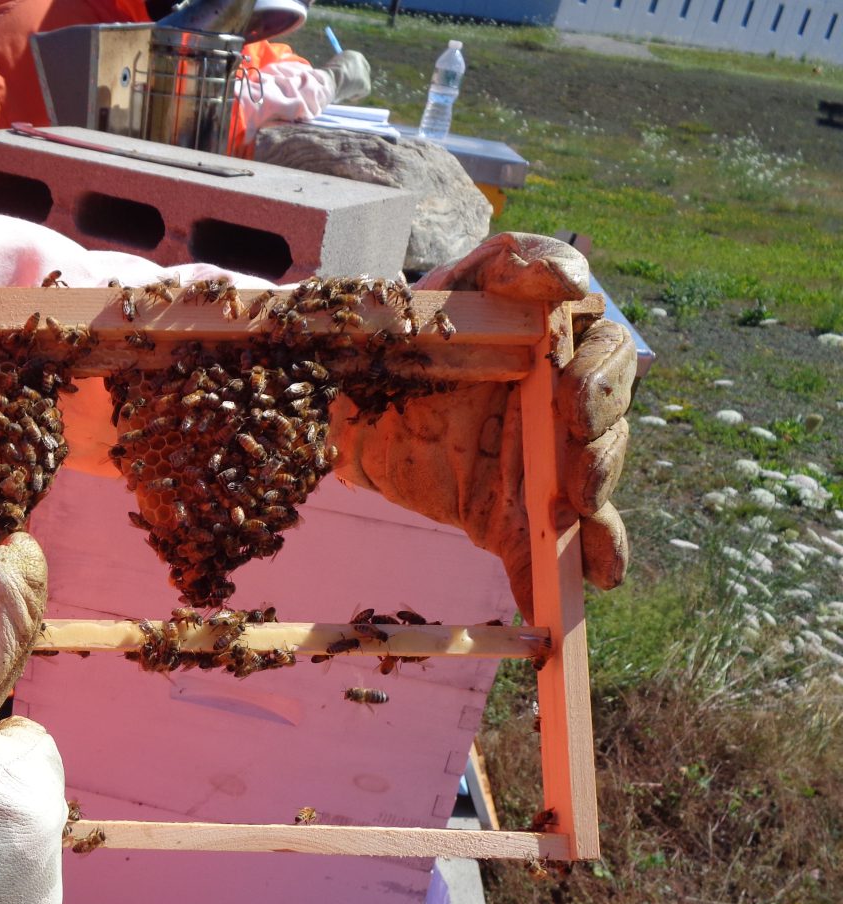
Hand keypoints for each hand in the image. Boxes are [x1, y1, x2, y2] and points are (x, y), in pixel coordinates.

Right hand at [323, 49, 371, 103]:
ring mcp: (364, 71)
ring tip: (340, 90)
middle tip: (349, 91)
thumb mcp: (331, 72)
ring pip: (361, 86)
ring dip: (351, 90)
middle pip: (364, 73)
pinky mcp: (365, 83)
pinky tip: (344, 93)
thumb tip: (337, 81)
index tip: (351, 83)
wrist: (327, 80)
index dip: (355, 74)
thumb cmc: (325, 78)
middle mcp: (360, 60)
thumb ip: (339, 72)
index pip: (358, 64)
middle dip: (358, 83)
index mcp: (351, 55)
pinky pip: (362, 93)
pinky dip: (353, 96)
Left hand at [331, 233, 633, 620]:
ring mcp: (546, 455)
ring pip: (597, 465)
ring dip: (597, 482)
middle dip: (601, 410)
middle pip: (609, 393)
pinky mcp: (524, 512)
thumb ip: (492, 272)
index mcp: (541, 327)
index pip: (586, 318)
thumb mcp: (426, 294)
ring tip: (576, 500)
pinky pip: (564, 542)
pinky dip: (585, 561)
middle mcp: (558, 389)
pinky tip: (593, 579)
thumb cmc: (392, 342)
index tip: (564, 327)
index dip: (584, 329)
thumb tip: (564, 277)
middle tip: (575, 425)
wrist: (346, 416)